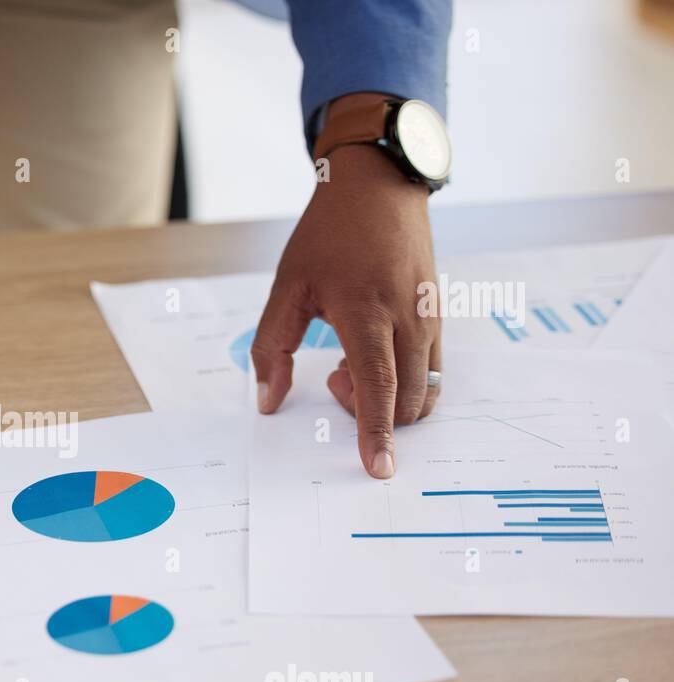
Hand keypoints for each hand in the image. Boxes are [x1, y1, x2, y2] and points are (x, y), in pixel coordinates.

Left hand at [251, 137, 440, 479]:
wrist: (379, 188)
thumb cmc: (328, 236)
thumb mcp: (287, 287)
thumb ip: (271, 347)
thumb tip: (268, 402)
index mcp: (365, 310)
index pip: (377, 385)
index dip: (376, 431)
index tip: (378, 468)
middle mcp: (406, 318)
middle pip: (406, 398)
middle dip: (373, 416)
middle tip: (331, 379)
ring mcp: (429, 318)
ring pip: (425, 390)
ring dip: (390, 401)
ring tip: (348, 363)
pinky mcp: (438, 317)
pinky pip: (432, 372)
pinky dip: (405, 385)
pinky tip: (372, 355)